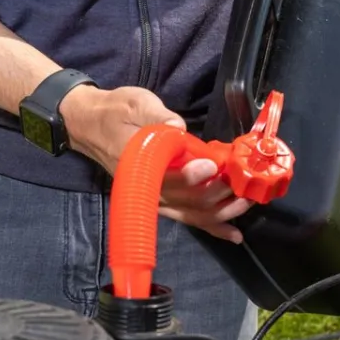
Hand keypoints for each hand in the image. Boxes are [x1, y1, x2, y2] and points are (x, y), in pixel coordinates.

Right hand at [61, 85, 250, 242]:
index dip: (190, 175)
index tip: (212, 164)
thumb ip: (155, 115)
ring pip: (193, 215)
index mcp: (138, 165)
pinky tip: (233, 235)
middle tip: (242, 179)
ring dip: (223, 212)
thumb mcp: (134, 104)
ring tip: (246, 201)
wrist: (92, 125)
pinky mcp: (163, 202)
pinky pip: (189, 219)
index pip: (166, 179)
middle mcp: (148, 190)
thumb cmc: (115, 111)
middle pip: (187, 201)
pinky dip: (212, 228)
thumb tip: (177, 127)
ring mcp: (156, 200)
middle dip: (218, 192)